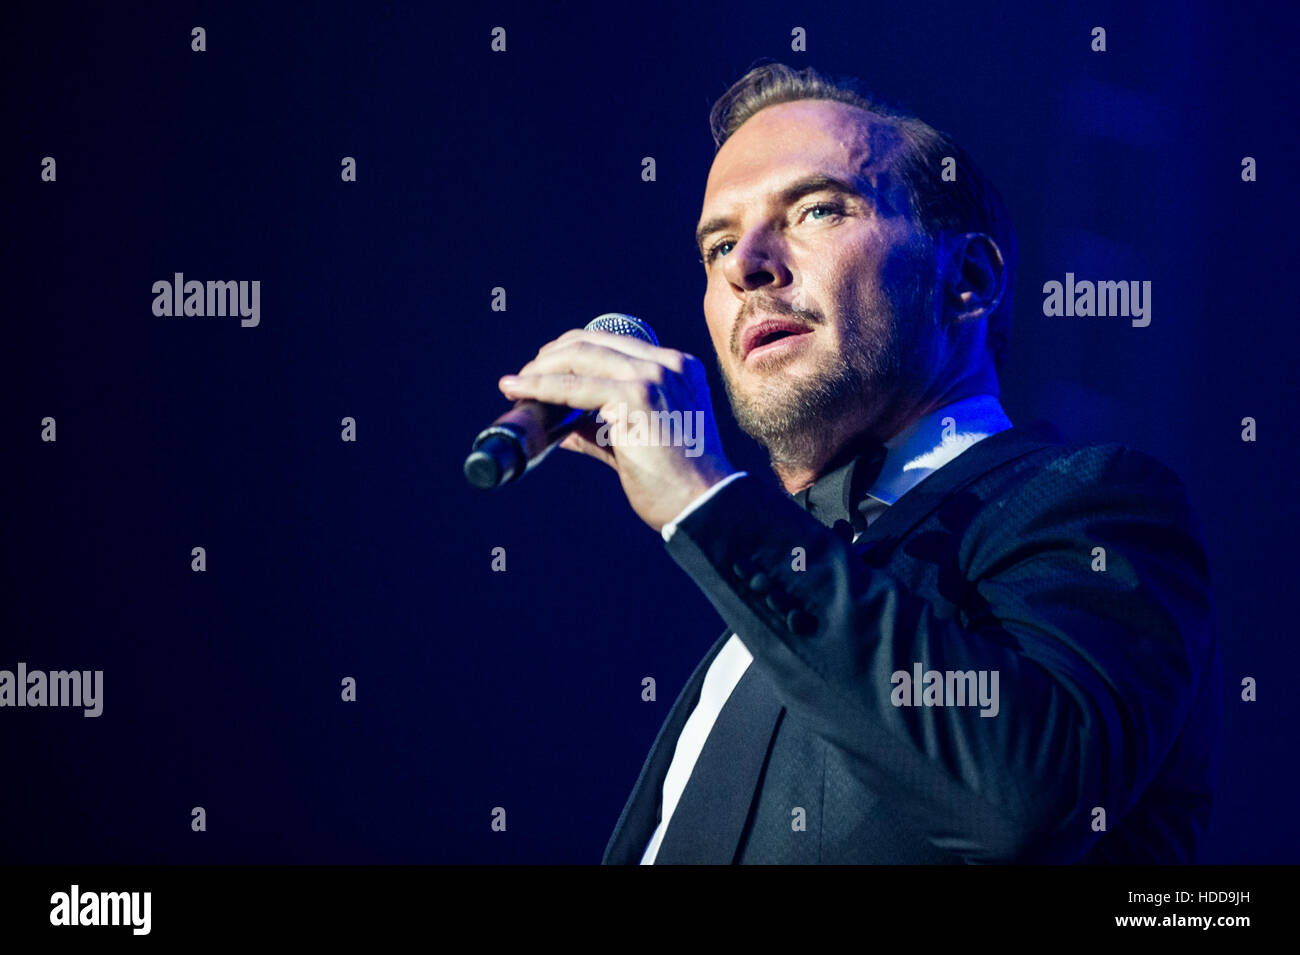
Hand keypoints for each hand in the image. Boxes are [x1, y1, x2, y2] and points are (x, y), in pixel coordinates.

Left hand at [498, 328, 734, 531]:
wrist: (704, 505)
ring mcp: (653, 377)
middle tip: (523, 376)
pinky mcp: (636, 396)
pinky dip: (541, 387)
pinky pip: (574, 386)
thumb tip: (563, 428)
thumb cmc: (677, 483)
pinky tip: (519, 392)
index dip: (572, 351)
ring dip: (540, 369)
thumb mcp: (638, 441)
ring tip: (515, 384)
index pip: (614, 344)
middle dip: (551, 356)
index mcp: (677, 368)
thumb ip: (601, 429)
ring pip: (580, 356)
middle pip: (593, 342)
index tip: (543, 367)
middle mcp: (668, 364)